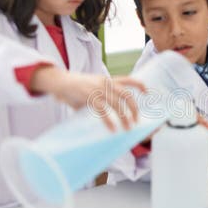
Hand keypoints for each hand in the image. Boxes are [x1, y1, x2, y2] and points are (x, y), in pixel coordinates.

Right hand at [31, 66, 145, 130]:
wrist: (59, 81)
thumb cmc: (75, 88)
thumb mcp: (91, 90)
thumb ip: (100, 99)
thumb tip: (108, 117)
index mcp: (107, 80)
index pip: (128, 79)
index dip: (139, 85)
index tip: (148, 92)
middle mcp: (105, 83)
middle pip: (126, 94)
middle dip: (134, 108)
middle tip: (136, 120)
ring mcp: (97, 89)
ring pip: (117, 103)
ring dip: (124, 116)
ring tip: (127, 127)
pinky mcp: (88, 96)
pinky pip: (102, 110)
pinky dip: (109, 120)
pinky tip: (112, 129)